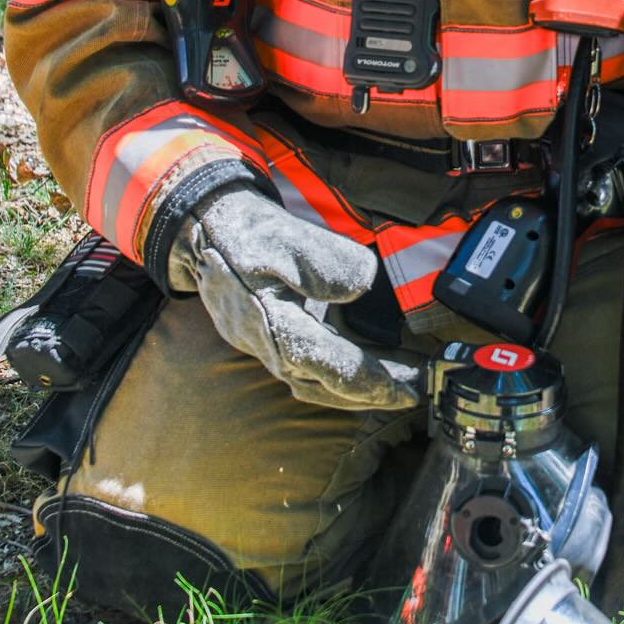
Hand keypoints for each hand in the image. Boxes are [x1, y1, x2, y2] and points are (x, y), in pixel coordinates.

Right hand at [169, 187, 421, 411]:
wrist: (206, 229)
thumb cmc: (249, 234)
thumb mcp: (292, 239)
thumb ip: (331, 264)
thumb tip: (362, 288)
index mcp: (279, 329)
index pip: (338, 369)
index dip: (380, 382)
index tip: (414, 385)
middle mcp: (271, 350)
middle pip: (331, 388)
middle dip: (376, 394)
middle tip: (417, 390)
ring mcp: (266, 350)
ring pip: (318, 387)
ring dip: (358, 392)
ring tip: (397, 385)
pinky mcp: (268, 342)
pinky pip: (308, 375)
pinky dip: (338, 379)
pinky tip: (361, 369)